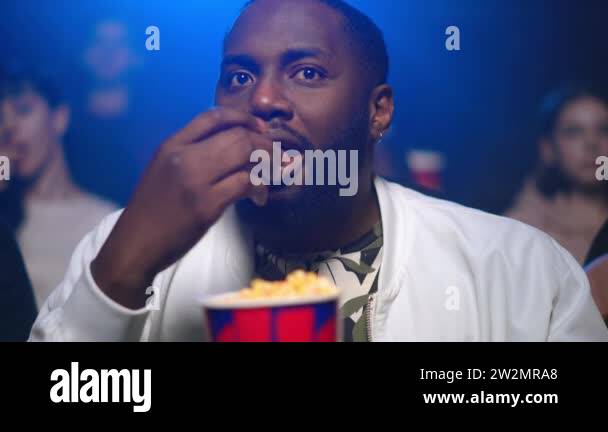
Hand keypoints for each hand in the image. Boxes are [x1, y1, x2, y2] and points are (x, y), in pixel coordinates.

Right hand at [91, 107, 271, 308]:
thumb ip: (191, 153)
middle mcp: (184, 157)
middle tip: (274, 157)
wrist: (135, 244)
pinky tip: (259, 198)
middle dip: (264, 143)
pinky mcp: (207, 205)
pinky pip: (245, 184)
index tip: (260, 128)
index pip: (213, 116)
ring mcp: (195, 180)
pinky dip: (260, 188)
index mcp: (172, 145)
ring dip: (267, 164)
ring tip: (271, 176)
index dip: (244, 118)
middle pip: (237, 135)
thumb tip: (232, 146)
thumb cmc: (153, 210)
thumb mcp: (163, 169)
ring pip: (245, 155)